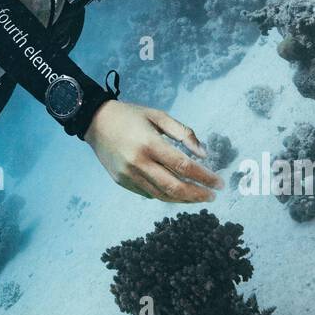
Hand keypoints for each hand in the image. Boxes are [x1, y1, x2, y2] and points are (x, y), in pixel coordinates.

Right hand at [84, 100, 223, 202]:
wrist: (95, 122)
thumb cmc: (130, 116)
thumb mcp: (158, 116)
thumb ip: (183, 133)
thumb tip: (204, 154)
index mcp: (150, 143)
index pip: (183, 166)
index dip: (204, 177)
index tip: (219, 183)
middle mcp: (138, 162)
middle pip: (174, 187)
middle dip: (197, 194)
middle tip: (212, 196)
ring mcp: (129, 174)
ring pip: (162, 195)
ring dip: (183, 199)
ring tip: (198, 197)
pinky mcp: (122, 182)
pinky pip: (149, 193)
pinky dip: (165, 195)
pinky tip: (176, 191)